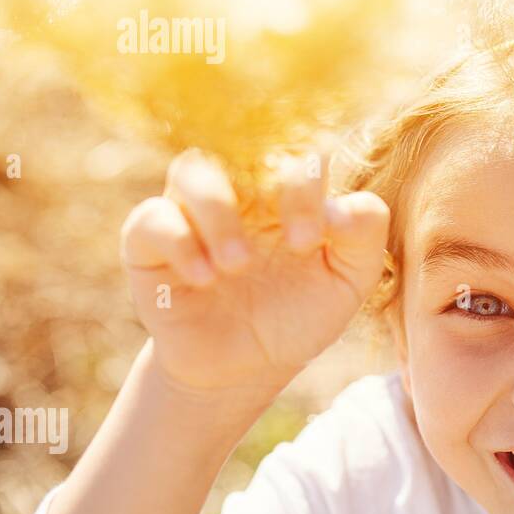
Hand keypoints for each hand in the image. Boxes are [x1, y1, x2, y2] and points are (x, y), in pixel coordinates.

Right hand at [119, 149, 389, 397]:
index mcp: (289, 190)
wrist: (248, 369)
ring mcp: (193, 211)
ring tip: (238, 265)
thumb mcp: (349, 282)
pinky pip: (149, 218)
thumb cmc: (300, 313)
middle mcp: (240, 189)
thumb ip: (364, 236)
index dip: (307, 185)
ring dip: (219, 211)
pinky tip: (204, 278)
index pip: (298, 152)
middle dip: (277, 187)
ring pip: (193, 168)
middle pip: (246, 145)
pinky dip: (178, 242)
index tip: (313, 242)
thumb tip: (342, 207)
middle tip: (299, 244)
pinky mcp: (150, 244)